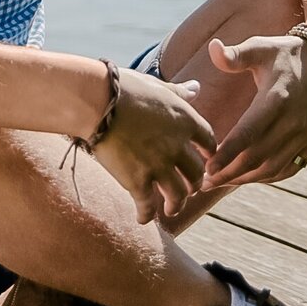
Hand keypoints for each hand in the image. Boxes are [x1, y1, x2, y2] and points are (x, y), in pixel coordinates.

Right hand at [91, 70, 217, 223]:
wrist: (97, 102)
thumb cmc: (125, 89)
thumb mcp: (157, 86)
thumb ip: (179, 92)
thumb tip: (197, 87)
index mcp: (185, 120)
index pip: (208, 140)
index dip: (209, 152)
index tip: (206, 159)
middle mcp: (177, 146)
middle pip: (196, 172)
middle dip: (195, 183)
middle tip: (190, 188)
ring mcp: (158, 166)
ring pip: (178, 195)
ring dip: (177, 205)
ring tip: (172, 209)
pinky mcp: (137, 181)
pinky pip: (147, 205)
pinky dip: (146, 215)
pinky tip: (142, 219)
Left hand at [202, 32, 306, 188]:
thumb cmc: (287, 55)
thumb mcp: (262, 48)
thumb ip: (236, 54)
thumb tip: (213, 47)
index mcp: (276, 100)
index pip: (248, 134)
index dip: (226, 154)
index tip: (206, 167)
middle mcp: (292, 122)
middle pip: (257, 158)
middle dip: (229, 173)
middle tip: (205, 181)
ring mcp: (305, 136)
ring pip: (272, 168)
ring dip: (246, 179)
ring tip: (221, 182)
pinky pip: (289, 169)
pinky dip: (268, 177)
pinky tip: (249, 178)